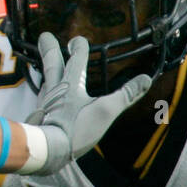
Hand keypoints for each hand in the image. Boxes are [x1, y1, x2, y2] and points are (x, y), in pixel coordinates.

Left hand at [27, 32, 151, 173]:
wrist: (46, 150)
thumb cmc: (75, 128)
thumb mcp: (105, 111)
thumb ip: (126, 95)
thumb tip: (146, 79)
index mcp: (71, 84)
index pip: (76, 60)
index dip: (79, 48)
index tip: (78, 39)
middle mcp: (55, 89)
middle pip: (51, 64)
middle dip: (49, 49)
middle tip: (45, 36)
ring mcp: (45, 103)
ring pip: (46, 81)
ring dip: (48, 71)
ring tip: (47, 68)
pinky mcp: (40, 118)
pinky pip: (44, 100)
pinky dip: (47, 93)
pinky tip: (48, 100)